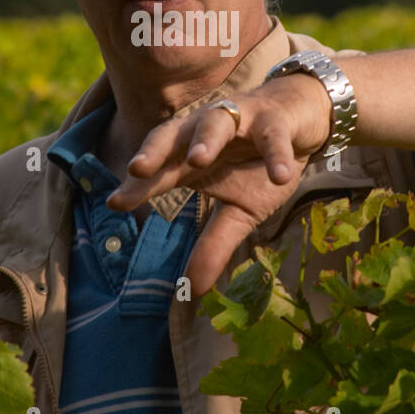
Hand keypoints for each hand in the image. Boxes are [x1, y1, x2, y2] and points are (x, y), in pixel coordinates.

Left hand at [106, 74, 332, 296]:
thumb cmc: (259, 165)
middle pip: (171, 134)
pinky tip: (278, 176)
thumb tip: (193, 292)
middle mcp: (204, 133)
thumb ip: (214, 245)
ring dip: (205, 139)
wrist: (300, 124)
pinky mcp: (274, 120)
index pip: (158, 170)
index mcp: (189, 156)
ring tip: (198, 160)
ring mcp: (239, 121)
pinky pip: (272, 135)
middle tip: (137, 169)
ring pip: (215, 122)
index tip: (114, 203)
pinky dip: (275, 153)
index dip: (137, 184)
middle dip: (154, 149)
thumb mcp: (238, 211)